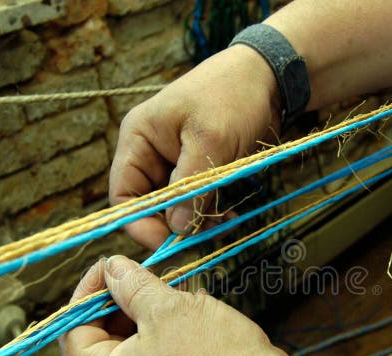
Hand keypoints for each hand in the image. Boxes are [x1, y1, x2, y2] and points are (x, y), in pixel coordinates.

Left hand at [59, 255, 300, 355]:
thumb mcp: (167, 308)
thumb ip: (130, 284)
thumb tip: (110, 267)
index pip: (73, 332)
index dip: (87, 293)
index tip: (110, 266)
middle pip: (103, 341)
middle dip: (123, 303)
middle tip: (148, 277)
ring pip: (135, 349)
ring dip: (151, 316)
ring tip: (180, 295)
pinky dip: (169, 336)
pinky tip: (198, 317)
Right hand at [109, 45, 279, 249]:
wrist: (268, 76)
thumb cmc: (232, 96)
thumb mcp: (210, 140)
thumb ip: (191, 186)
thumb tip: (178, 229)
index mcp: (139, 139)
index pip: (122, 195)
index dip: (140, 224)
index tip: (169, 243)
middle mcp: (150, 153)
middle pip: (148, 206)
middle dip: (173, 226)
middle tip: (205, 237)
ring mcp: (173, 163)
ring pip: (174, 208)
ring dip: (195, 222)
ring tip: (223, 225)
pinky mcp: (196, 170)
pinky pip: (194, 202)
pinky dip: (208, 213)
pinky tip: (228, 216)